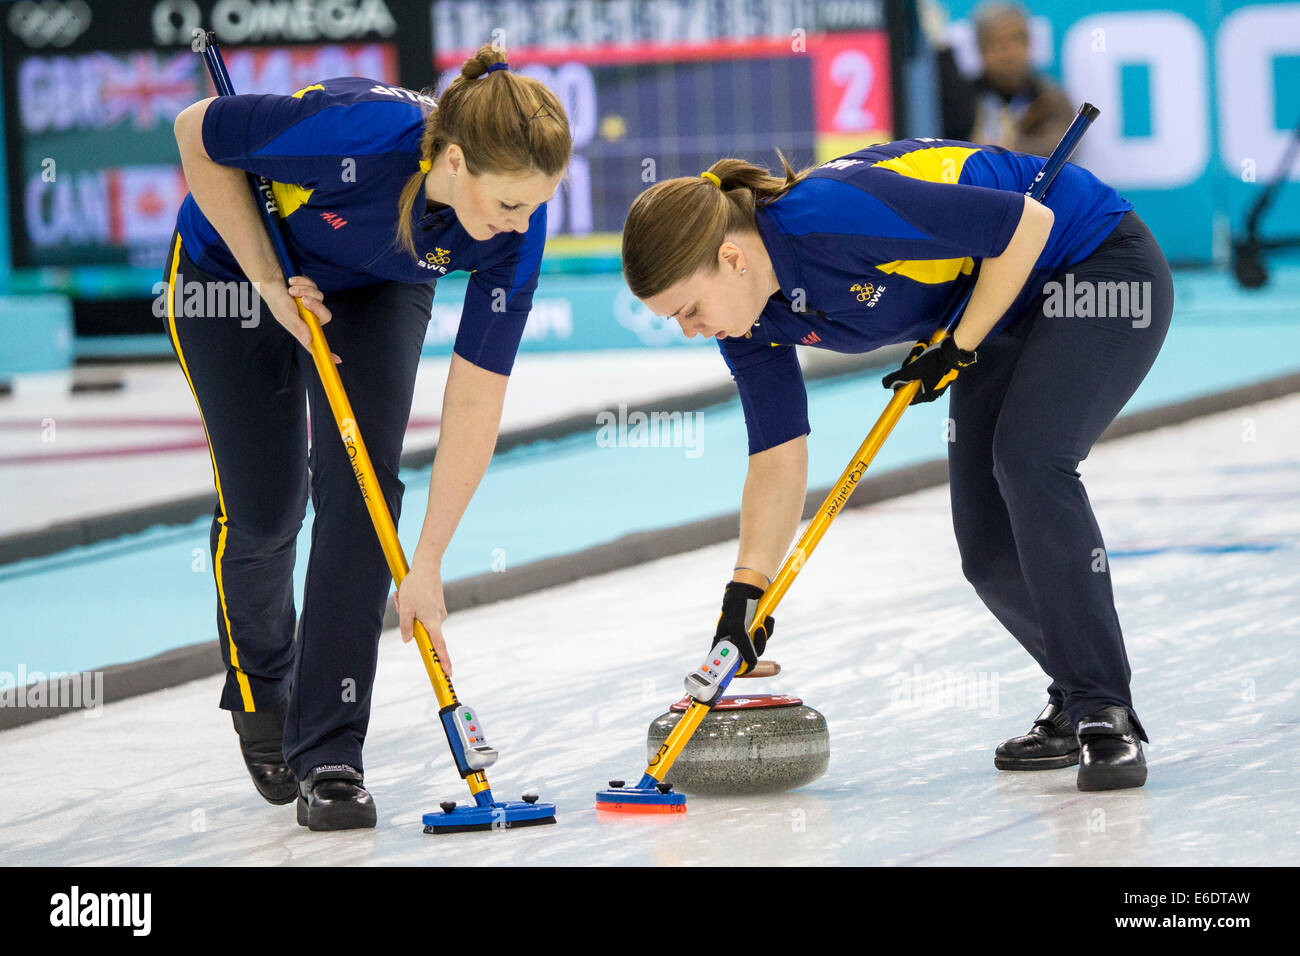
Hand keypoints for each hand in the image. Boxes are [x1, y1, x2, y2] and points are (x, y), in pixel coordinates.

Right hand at [261, 274, 339, 363]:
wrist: (272, 282)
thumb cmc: (277, 302)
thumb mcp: (285, 315)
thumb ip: (298, 326)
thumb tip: (309, 340)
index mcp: (304, 328)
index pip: (317, 343)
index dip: (327, 352)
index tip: (338, 360)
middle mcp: (310, 318)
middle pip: (326, 315)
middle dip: (315, 305)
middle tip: (303, 300)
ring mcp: (313, 305)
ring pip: (320, 298)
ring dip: (304, 291)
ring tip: (291, 290)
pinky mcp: (312, 292)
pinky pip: (315, 287)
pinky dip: (303, 283)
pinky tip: (292, 283)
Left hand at [395, 558, 451, 676]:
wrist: (427, 565)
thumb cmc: (416, 587)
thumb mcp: (405, 608)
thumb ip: (406, 627)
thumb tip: (408, 640)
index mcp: (433, 623)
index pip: (439, 647)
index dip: (443, 661)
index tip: (448, 674)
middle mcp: (439, 619)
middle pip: (422, 629)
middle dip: (408, 620)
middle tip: (400, 601)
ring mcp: (439, 611)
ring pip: (419, 618)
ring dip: (408, 609)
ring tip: (403, 594)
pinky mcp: (436, 603)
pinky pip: (422, 610)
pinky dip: (413, 604)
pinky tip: (408, 591)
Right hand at [712, 581, 772, 674]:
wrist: (747, 592)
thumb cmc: (736, 608)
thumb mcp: (738, 629)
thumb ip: (744, 647)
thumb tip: (752, 663)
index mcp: (722, 644)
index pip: (727, 666)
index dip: (737, 670)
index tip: (748, 667)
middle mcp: (732, 644)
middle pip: (747, 658)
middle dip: (757, 645)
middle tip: (758, 631)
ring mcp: (743, 639)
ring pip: (758, 648)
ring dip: (763, 636)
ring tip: (762, 622)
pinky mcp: (753, 633)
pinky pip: (763, 638)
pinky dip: (767, 629)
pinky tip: (766, 619)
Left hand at [881, 335, 976, 404]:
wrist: (955, 349)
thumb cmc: (934, 361)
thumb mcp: (911, 370)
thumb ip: (897, 378)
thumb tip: (885, 384)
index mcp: (928, 396)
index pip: (908, 397)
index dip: (901, 385)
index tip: (903, 372)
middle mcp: (934, 391)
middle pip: (912, 381)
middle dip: (910, 367)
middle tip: (914, 357)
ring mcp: (939, 380)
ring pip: (919, 370)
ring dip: (917, 359)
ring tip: (922, 350)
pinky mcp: (942, 370)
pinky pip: (927, 364)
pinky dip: (924, 356)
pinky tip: (927, 348)